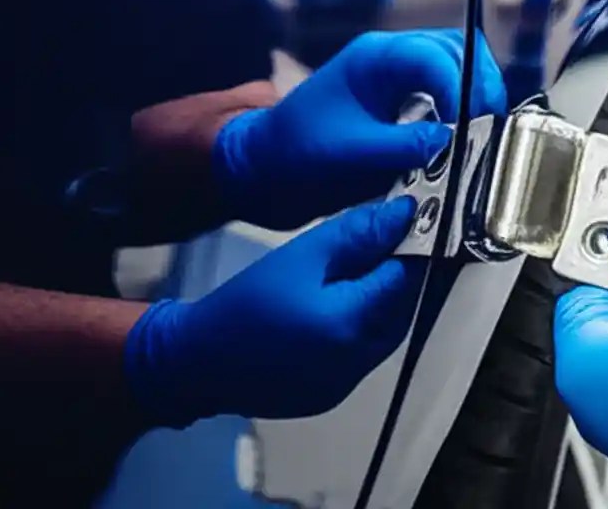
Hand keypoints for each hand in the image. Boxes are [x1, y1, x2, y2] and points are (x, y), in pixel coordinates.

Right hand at [124, 197, 421, 426]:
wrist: (198, 363)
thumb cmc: (246, 303)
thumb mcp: (301, 256)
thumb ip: (357, 234)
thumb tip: (405, 213)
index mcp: (353, 324)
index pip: (406, 276)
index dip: (410, 244)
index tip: (403, 221)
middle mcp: (361, 361)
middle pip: (403, 307)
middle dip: (397, 272)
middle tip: (379, 242)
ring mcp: (349, 383)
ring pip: (386, 331)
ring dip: (382, 300)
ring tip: (357, 272)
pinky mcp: (334, 394)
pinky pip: (363, 353)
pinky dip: (360, 326)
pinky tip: (337, 307)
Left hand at [213, 29, 506, 228]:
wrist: (268, 167)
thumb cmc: (297, 151)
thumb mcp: (347, 151)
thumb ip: (400, 144)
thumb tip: (452, 141)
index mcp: (374, 58)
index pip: (434, 57)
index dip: (462, 88)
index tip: (472, 126)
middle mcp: (393, 59)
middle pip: (458, 51)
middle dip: (481, 84)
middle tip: (490, 127)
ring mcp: (401, 79)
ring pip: (459, 68)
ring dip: (478, 96)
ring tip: (485, 132)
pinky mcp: (405, 103)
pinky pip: (448, 95)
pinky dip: (465, 112)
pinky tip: (468, 140)